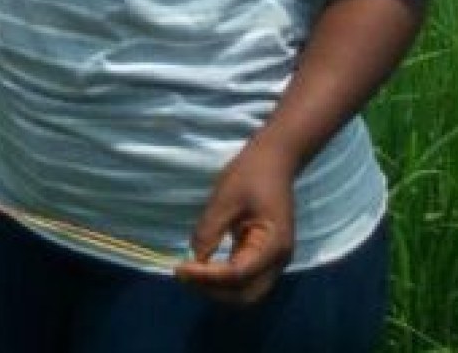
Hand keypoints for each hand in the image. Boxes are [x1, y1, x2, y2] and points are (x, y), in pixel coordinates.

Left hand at [175, 141, 297, 305]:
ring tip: (189, 274)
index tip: (180, 268)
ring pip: (245, 292)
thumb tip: (194, 259)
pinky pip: (242, 279)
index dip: (207, 277)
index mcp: (274, 244)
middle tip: (183, 275)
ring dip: (217, 289)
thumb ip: (210, 230)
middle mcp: (277, 260)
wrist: (274, 161)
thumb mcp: (225, 198)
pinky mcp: (261, 257)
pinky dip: (221, 280)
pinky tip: (200, 269)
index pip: (238, 274)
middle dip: (213, 291)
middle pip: (246, 295)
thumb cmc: (251, 174)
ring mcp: (271, 261)